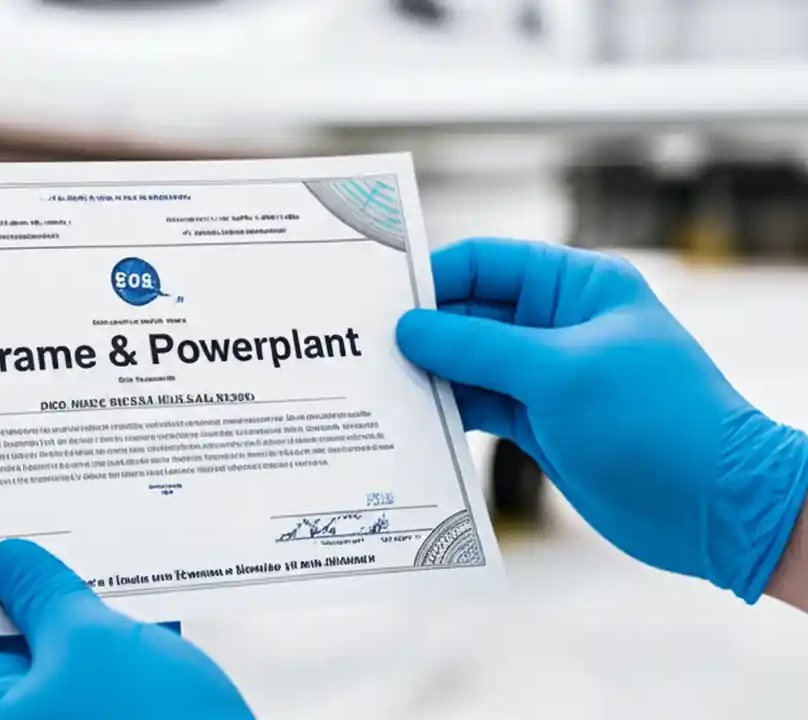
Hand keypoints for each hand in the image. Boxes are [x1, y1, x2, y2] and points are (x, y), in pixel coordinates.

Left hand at [0, 539, 252, 718]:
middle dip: (24, 587)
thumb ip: (44, 594)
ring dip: (81, 606)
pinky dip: (122, 636)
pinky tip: (149, 595)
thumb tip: (9, 560)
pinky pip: (104, 675)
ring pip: (58, 657)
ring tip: (100, 552)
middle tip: (41, 532)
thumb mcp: (90, 641)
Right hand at [396, 238, 807, 601]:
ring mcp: (545, 376)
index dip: (430, 278)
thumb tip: (409, 329)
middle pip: (468, 315)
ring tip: (375, 389)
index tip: (378, 302)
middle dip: (420, 333)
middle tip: (361, 351)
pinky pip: (477, 407)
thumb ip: (478, 349)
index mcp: (576, 286)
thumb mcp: (560, 373)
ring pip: (467, 365)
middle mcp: (556, 324)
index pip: (484, 264)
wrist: (713, 509)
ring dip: (427, 377)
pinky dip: (445, 413)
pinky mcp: (537, 422)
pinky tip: (409, 424)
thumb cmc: (655, 422)